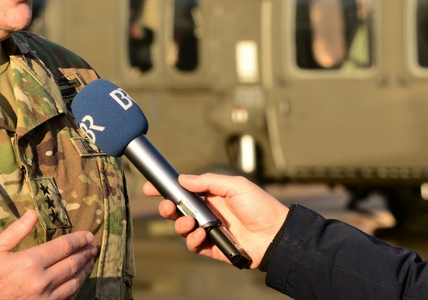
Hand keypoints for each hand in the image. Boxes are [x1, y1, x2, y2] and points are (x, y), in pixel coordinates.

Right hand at [0, 209, 97, 299]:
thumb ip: (16, 231)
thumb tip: (33, 213)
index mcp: (30, 262)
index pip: (63, 247)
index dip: (78, 240)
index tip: (89, 235)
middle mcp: (41, 282)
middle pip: (72, 264)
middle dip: (85, 254)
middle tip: (94, 246)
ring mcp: (44, 299)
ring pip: (73, 283)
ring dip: (84, 271)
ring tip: (90, 261)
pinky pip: (66, 299)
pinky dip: (75, 289)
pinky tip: (77, 282)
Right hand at [142, 173, 287, 268]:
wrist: (277, 235)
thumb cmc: (260, 206)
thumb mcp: (235, 186)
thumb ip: (208, 182)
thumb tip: (183, 179)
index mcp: (211, 196)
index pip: (183, 191)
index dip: (166, 189)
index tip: (150, 188)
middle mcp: (207, 213)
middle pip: (177, 211)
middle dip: (167, 208)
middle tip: (167, 207)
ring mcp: (209, 231)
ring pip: (182, 229)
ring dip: (180, 224)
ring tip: (189, 222)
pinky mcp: (213, 248)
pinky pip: (194, 246)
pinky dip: (192, 240)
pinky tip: (201, 234)